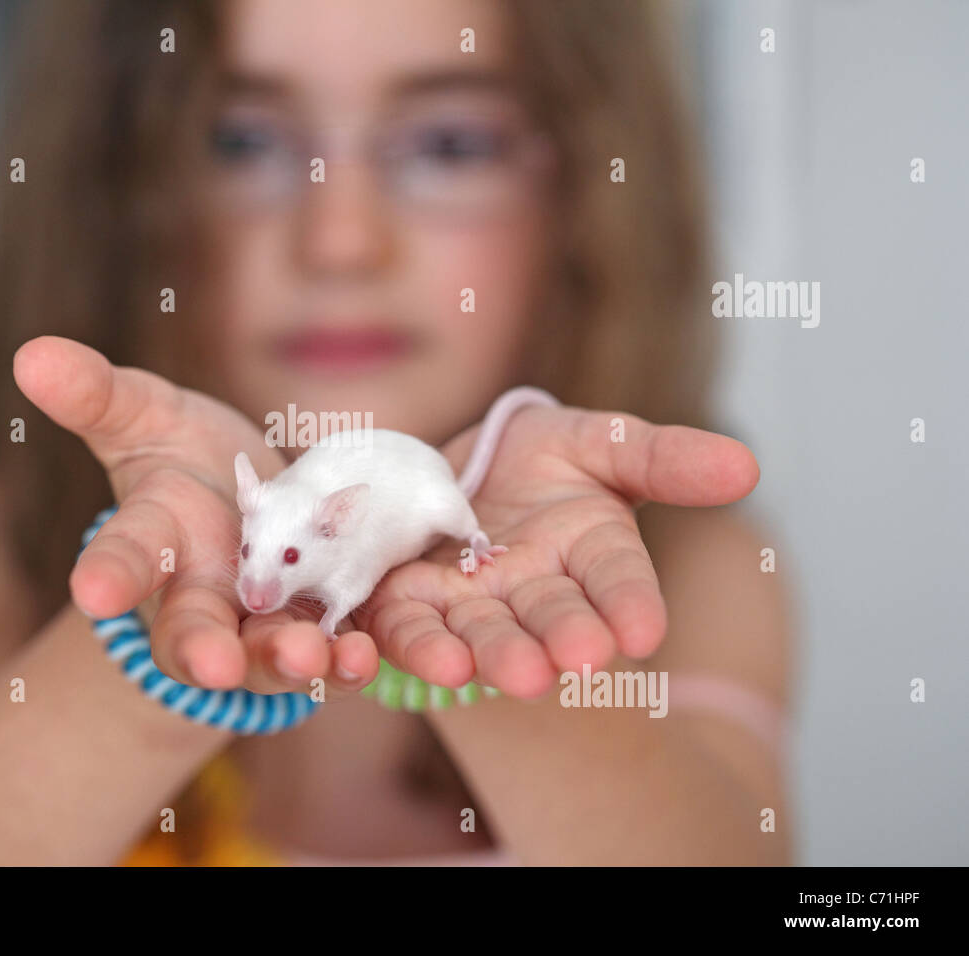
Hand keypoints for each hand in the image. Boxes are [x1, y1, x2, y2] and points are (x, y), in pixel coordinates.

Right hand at [12, 336, 381, 695]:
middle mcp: (200, 597)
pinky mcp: (316, 632)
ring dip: (285, 659)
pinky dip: (345, 662)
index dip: (109, 574)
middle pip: (191, 633)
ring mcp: (256, 625)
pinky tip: (362, 657)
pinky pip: (330, 655)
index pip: (122, 556)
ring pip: (264, 655)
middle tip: (214, 664)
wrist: (251, 511)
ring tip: (312, 656)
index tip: (93, 593)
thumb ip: (98, 395)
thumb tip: (32, 355)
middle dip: (201, 649)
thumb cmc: (183, 463)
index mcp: (155, 542)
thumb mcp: (145, 418)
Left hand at [351, 404, 759, 697]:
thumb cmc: (540, 458)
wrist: (453, 469)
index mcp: (591, 550)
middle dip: (565, 637)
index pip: (618, 580)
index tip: (643, 631)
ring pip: (485, 631)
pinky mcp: (409, 600)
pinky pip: (412, 626)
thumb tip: (745, 465)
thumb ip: (664, 458)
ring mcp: (471, 599)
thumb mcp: (602, 441)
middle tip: (578, 660)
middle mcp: (535, 587)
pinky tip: (439, 663)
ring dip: (498, 654)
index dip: (630, 603)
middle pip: (553, 616)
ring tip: (513, 676)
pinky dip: (423, 645)